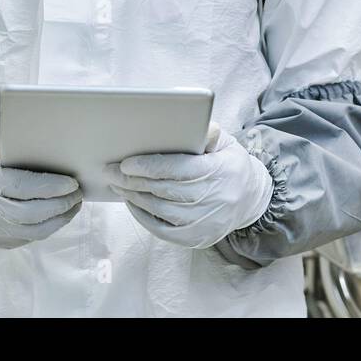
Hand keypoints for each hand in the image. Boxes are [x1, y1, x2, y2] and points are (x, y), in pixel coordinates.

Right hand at [0, 123, 81, 249]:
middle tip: (78, 193)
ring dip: (58, 220)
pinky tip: (58, 215)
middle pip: (30, 214)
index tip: (71, 182)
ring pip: (32, 231)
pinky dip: (46, 228)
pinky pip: (27, 238)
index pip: (21, 188)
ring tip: (74, 205)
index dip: (50, 187)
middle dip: (60, 205)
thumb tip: (5, 144)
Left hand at [108, 125, 272, 248]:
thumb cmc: (230, 166)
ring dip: (134, 197)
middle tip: (110, 171)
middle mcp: (213, 199)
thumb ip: (208, 134)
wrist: (250, 200)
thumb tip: (191, 123)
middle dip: (132, 180)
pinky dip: (143, 216)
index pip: (178, 170)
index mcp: (218, 172)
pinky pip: (162, 229)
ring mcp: (204, 222)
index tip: (125, 163)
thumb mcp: (226, 144)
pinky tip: (132, 203)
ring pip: (160, 210)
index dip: (148, 166)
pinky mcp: (196, 238)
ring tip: (117, 185)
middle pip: (163, 190)